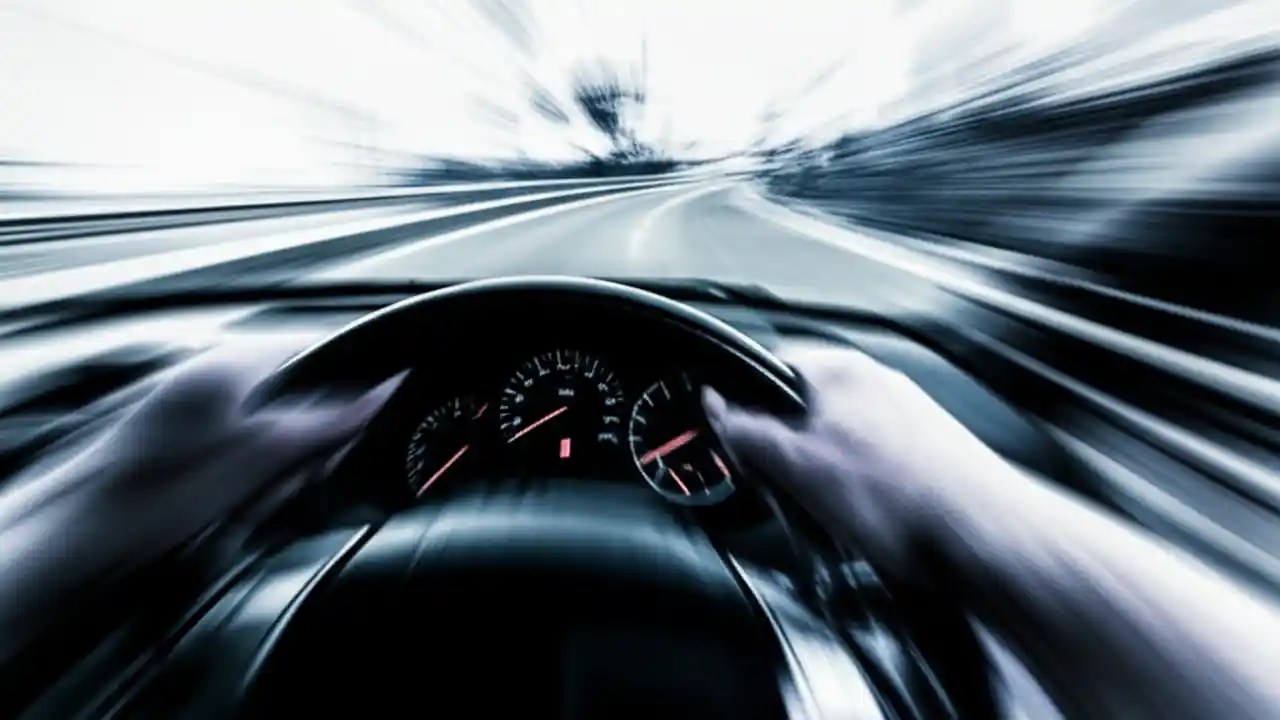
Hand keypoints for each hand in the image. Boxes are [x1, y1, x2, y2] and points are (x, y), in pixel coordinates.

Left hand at [0, 337, 400, 661]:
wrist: (78, 536)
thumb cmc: (154, 492)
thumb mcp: (261, 457)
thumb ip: (329, 421)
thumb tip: (385, 391)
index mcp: (234, 359)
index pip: (321, 353)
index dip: (346, 398)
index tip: (346, 438)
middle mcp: (213, 373)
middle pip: (301, 403)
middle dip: (303, 452)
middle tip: (282, 483)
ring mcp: (196, 407)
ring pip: (274, 437)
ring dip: (273, 476)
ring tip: (243, 504)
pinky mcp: (185, 441)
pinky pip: (243, 455)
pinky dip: (246, 484)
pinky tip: (227, 508)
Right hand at [703, 343, 1013, 582]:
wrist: (985, 537)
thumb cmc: (903, 499)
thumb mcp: (798, 468)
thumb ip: (747, 432)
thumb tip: (713, 408)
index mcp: (841, 371)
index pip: (767, 369)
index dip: (741, 408)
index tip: (735, 443)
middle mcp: (877, 383)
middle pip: (801, 410)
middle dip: (786, 455)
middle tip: (785, 491)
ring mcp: (905, 417)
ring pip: (836, 443)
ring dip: (822, 480)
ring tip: (831, 517)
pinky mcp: (927, 452)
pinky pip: (871, 467)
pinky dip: (860, 494)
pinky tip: (867, 524)